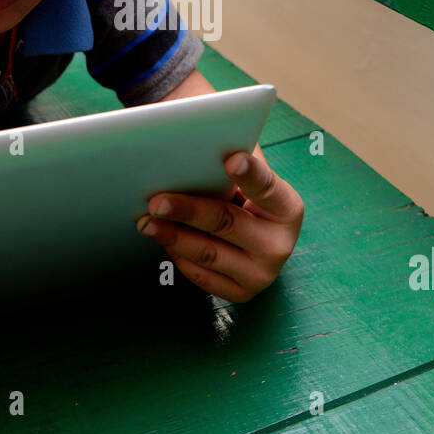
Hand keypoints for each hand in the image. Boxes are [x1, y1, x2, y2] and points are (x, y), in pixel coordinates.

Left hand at [138, 148, 303, 302]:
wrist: (259, 237)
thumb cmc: (246, 195)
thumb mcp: (250, 174)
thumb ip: (234, 159)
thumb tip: (197, 141)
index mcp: (287, 208)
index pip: (266, 187)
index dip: (249, 173)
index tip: (230, 159)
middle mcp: (280, 244)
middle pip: (227, 222)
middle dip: (188, 210)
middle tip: (157, 201)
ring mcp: (261, 273)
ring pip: (208, 253)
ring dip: (172, 235)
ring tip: (146, 221)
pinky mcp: (241, 293)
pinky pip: (202, 275)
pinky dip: (178, 255)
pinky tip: (161, 238)